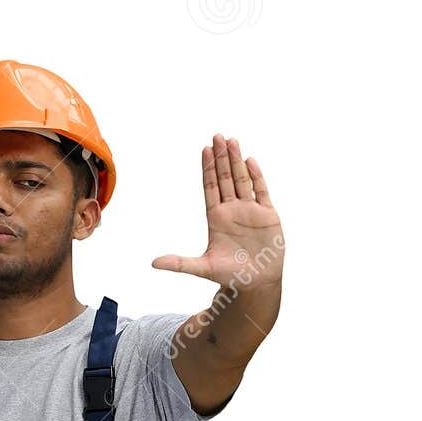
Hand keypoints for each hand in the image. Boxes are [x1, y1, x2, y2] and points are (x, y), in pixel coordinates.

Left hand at [152, 134, 283, 293]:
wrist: (256, 284)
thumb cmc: (230, 276)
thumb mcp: (203, 269)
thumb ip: (179, 263)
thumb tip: (153, 263)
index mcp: (216, 218)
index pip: (210, 187)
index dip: (208, 169)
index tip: (205, 149)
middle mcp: (232, 210)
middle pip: (225, 178)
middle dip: (221, 158)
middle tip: (217, 136)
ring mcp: (250, 210)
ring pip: (242, 180)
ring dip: (237, 161)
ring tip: (232, 141)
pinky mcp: (267, 215)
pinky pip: (261, 191)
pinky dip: (256, 176)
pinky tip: (250, 161)